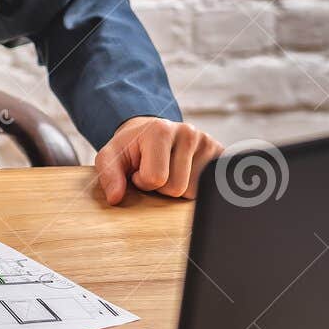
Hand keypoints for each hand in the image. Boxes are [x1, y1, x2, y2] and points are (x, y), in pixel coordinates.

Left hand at [94, 116, 222, 205]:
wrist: (150, 132)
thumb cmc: (131, 148)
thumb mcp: (110, 157)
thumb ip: (108, 175)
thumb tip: (115, 198)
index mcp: (161, 130)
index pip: (155, 179)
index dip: (143, 182)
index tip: (140, 170)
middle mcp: (188, 132)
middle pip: (177, 188)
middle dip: (162, 187)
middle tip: (157, 171)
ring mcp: (208, 142)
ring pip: (194, 192)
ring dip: (179, 188)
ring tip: (170, 170)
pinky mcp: (220, 154)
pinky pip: (210, 188)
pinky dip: (195, 186)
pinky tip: (186, 172)